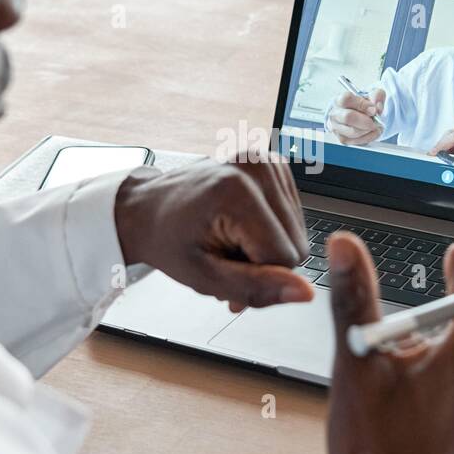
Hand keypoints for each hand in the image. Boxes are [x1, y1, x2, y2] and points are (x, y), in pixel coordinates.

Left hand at [114, 154, 313, 312]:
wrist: (149, 208)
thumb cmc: (167, 238)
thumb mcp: (203, 276)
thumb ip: (256, 287)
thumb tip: (304, 293)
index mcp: (236, 191)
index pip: (285, 258)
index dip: (260, 278)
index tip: (228, 273)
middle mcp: (256, 167)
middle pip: (297, 245)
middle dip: (265, 264)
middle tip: (226, 259)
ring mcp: (267, 161)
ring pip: (298, 234)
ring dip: (267, 248)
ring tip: (230, 242)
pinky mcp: (274, 164)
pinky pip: (293, 218)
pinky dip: (269, 230)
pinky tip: (241, 227)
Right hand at [326, 88, 385, 145]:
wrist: (360, 115)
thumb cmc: (363, 105)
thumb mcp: (372, 95)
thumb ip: (377, 96)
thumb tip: (377, 108)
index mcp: (340, 100)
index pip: (346, 99)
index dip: (362, 105)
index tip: (373, 109)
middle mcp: (335, 114)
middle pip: (348, 117)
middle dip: (366, 121)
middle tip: (375, 121)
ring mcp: (337, 128)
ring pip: (353, 132)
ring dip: (369, 130)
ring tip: (376, 126)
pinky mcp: (343, 139)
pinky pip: (357, 141)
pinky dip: (369, 137)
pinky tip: (372, 132)